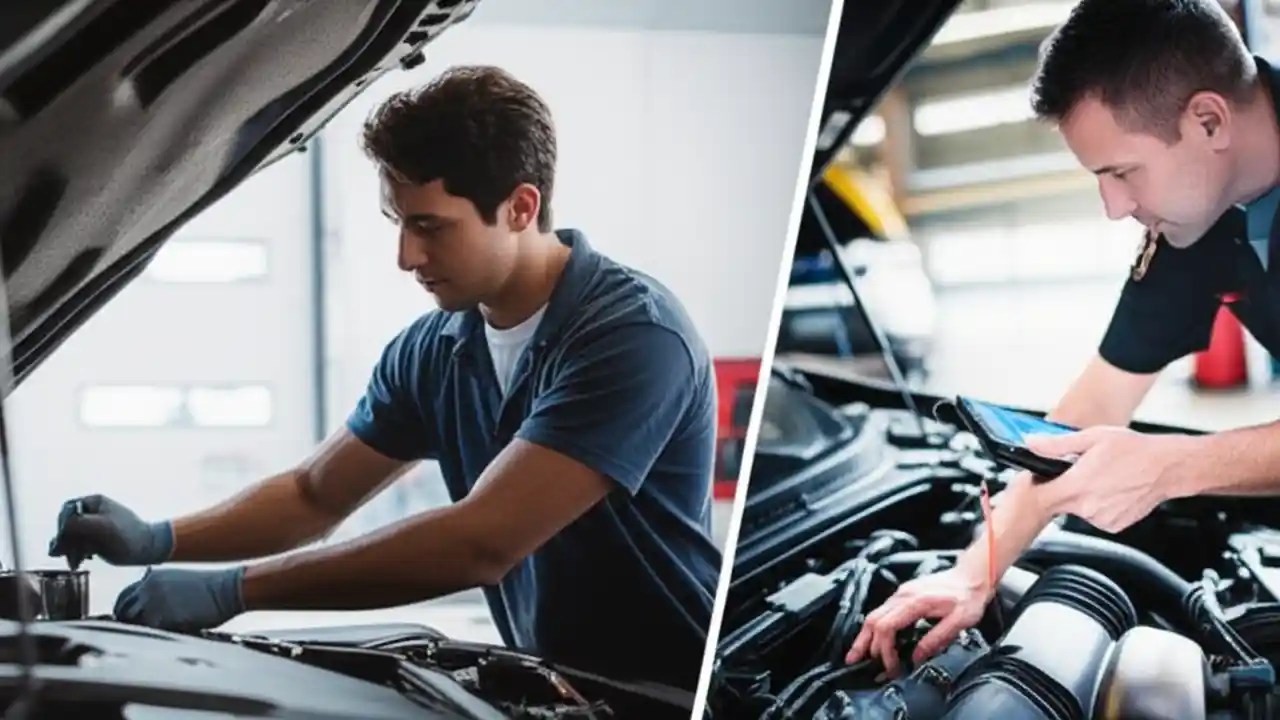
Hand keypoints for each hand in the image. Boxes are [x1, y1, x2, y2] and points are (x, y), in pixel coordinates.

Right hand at [48, 495, 172, 568]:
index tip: (64, 539)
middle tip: (67, 553)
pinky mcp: (92, 541)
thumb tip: (62, 527)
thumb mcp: (102, 526)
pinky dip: (74, 554)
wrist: (146, 548)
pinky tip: (78, 562)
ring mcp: (91, 527)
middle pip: (66, 525)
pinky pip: (75, 546)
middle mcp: (90, 513)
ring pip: (69, 538)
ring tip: (75, 560)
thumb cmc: (127, 534)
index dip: (63, 525)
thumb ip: (80, 523)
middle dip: (65, 540)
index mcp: (94, 502)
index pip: (67, 511)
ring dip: (68, 549)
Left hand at [114, 566, 244, 631]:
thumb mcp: (180, 578)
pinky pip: (150, 633)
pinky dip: (156, 637)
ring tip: (154, 636)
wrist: (228, 588)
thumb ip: (160, 586)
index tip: (130, 620)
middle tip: (138, 633)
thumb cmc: (211, 587)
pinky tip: (169, 635)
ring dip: (142, 630)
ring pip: (134, 624)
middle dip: (128, 623)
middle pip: (123, 611)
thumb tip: (150, 594)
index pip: (124, 596)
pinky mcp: (163, 618)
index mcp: (152, 577)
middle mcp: (148, 588)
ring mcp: (154, 603)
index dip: (124, 610)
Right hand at [844, 566, 988, 678]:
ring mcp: (901, 593)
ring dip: (865, 636)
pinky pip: (882, 612)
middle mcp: (903, 595)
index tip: (891, 666)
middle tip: (855, 662)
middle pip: (873, 620)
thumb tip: (918, 656)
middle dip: (864, 644)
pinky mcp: (904, 595)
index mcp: (915, 601)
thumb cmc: (968, 597)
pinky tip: (874, 639)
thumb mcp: (961, 621)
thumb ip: (937, 638)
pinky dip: (874, 628)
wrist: (972, 576)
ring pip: (874, 615)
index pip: (887, 627)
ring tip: (857, 653)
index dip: (884, 650)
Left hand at [1025, 426, 1197, 532]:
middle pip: (1060, 501)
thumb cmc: (1134, 450)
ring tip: (1103, 479)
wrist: (1167, 467)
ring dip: (1084, 496)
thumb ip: (1057, 445)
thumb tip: (1032, 444)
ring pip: (1079, 509)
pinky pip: (1096, 516)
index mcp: (1078, 487)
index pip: (1041, 496)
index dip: (1037, 487)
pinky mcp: (1114, 526)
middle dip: (1065, 487)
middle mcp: (1089, 508)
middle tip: (1082, 471)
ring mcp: (1102, 520)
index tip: (1039, 479)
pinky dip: (1100, 505)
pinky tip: (1112, 490)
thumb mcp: (1092, 438)